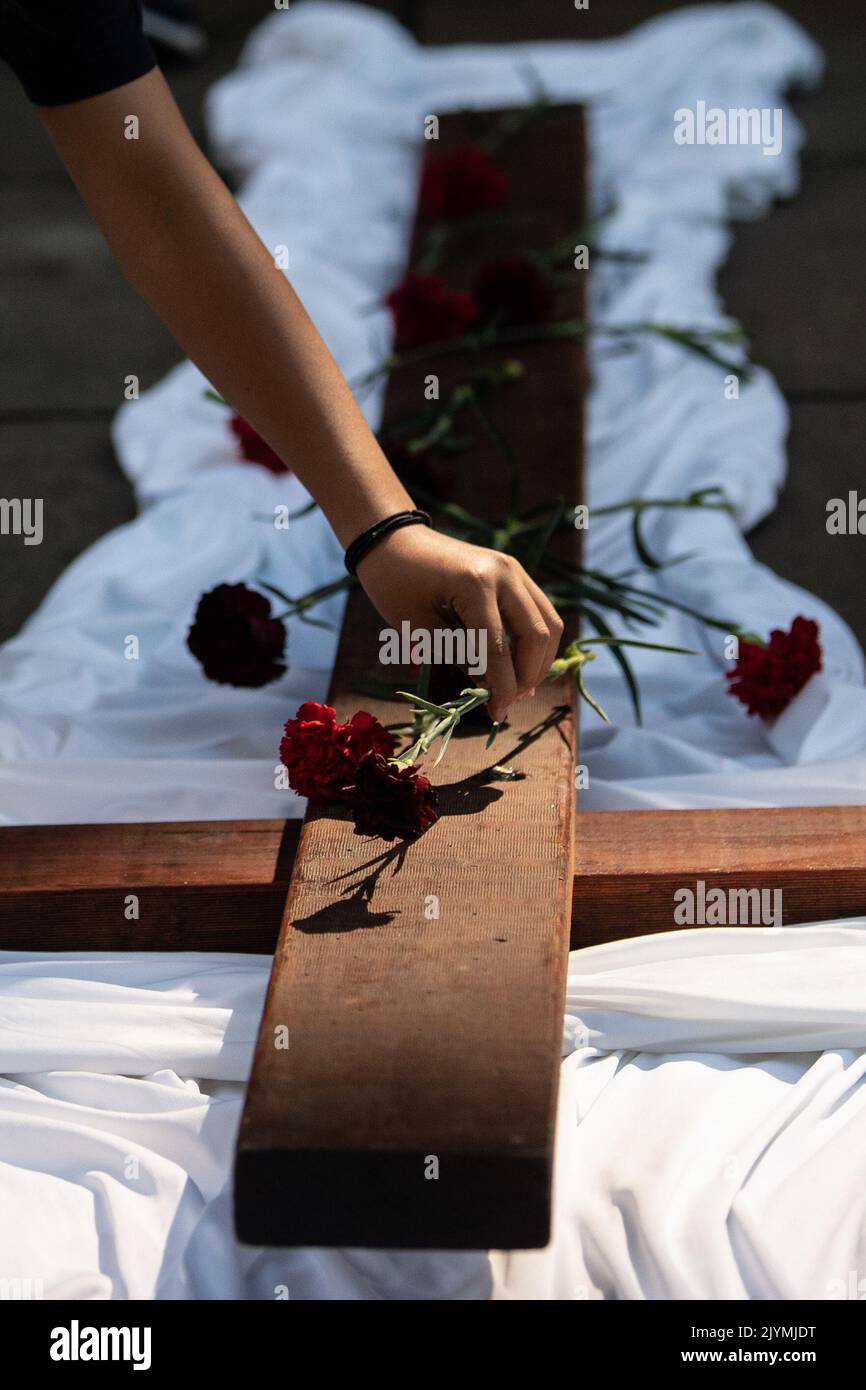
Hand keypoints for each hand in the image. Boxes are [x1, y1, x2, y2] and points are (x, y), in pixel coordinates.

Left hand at [356, 526, 563, 723]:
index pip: (497, 648)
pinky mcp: (515, 572)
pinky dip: (535, 640)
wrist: (394, 540)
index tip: (497, 714)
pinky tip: (519, 663)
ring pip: (548, 622)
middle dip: (527, 676)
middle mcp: (504, 573)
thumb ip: (457, 656)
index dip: (501, 687)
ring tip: (519, 687)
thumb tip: (491, 688)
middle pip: (536, 635)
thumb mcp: (418, 627)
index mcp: (474, 584)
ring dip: (538, 660)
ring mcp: (513, 569)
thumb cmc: (395, 584)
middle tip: (509, 702)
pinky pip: (539, 611)